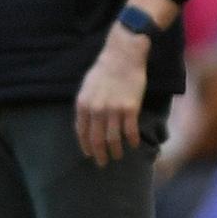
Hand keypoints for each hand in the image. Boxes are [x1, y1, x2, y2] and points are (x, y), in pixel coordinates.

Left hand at [74, 25, 149, 165]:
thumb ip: (86, 105)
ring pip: (113, 139)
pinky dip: (132, 140)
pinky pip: (130, 131)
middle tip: (102, 163)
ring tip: (118, 156)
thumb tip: (87, 123)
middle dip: (99, 154)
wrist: (123, 55)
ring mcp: (113, 110)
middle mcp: (96, 110)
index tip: (90, 154)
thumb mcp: (87, 86)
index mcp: (83, 104)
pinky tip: (134, 145)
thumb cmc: (105, 68)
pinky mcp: (130, 108)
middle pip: (97, 139)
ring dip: (115, 151)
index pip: (82, 132)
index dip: (86, 146)